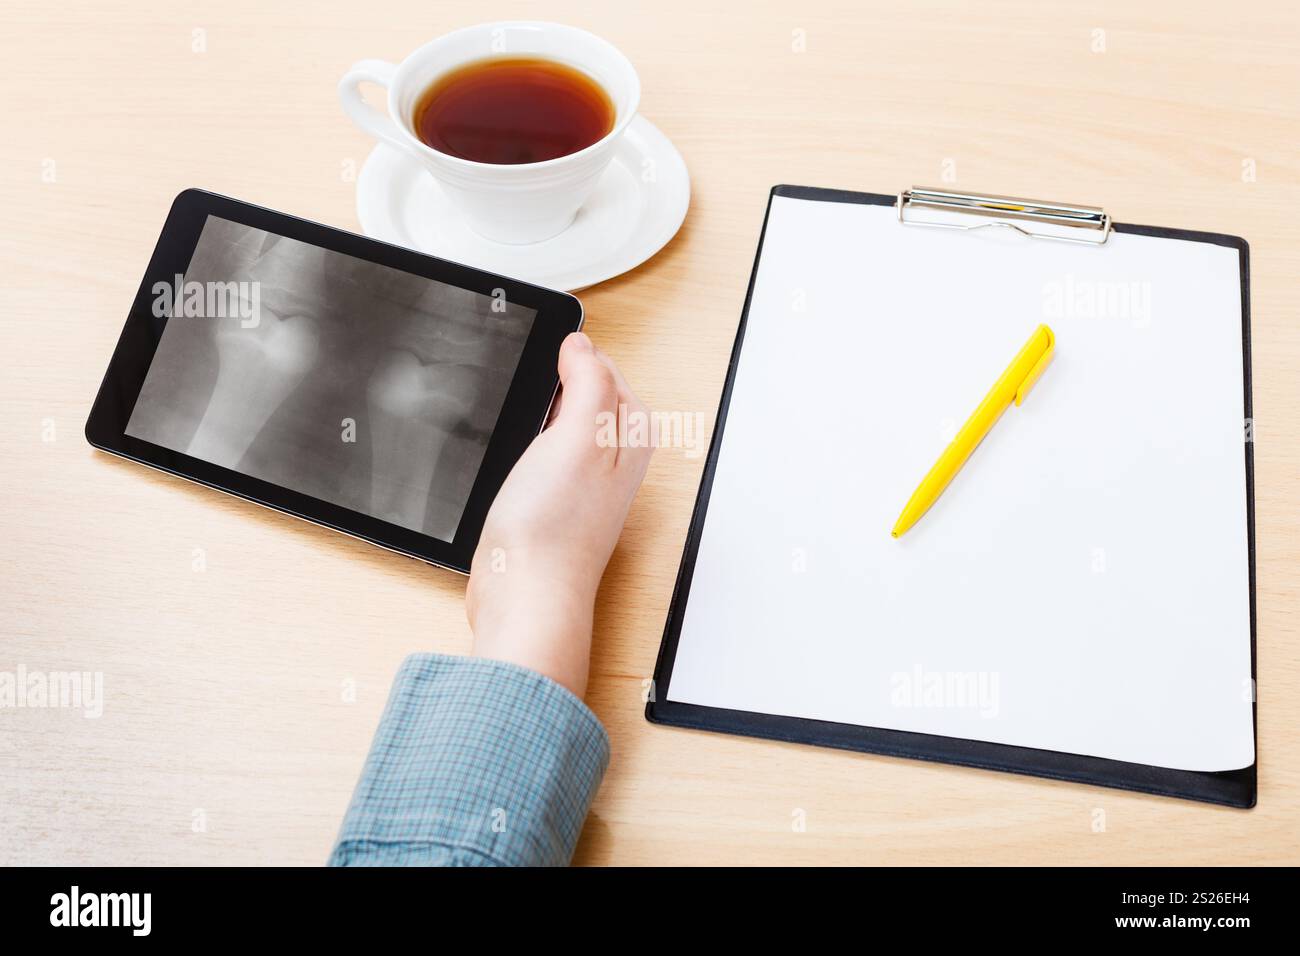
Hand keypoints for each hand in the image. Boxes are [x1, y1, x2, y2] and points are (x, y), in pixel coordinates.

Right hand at [466, 332, 651, 695]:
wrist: (525, 594)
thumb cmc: (553, 528)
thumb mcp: (579, 434)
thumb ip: (589, 382)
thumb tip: (581, 344)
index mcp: (630, 434)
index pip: (604, 367)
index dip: (568, 355)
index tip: (539, 355)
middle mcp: (614, 458)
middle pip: (584, 393)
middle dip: (553, 381)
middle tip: (524, 383)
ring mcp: (584, 482)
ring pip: (560, 422)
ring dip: (535, 413)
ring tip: (516, 417)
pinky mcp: (554, 503)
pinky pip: (541, 453)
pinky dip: (523, 445)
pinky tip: (507, 455)